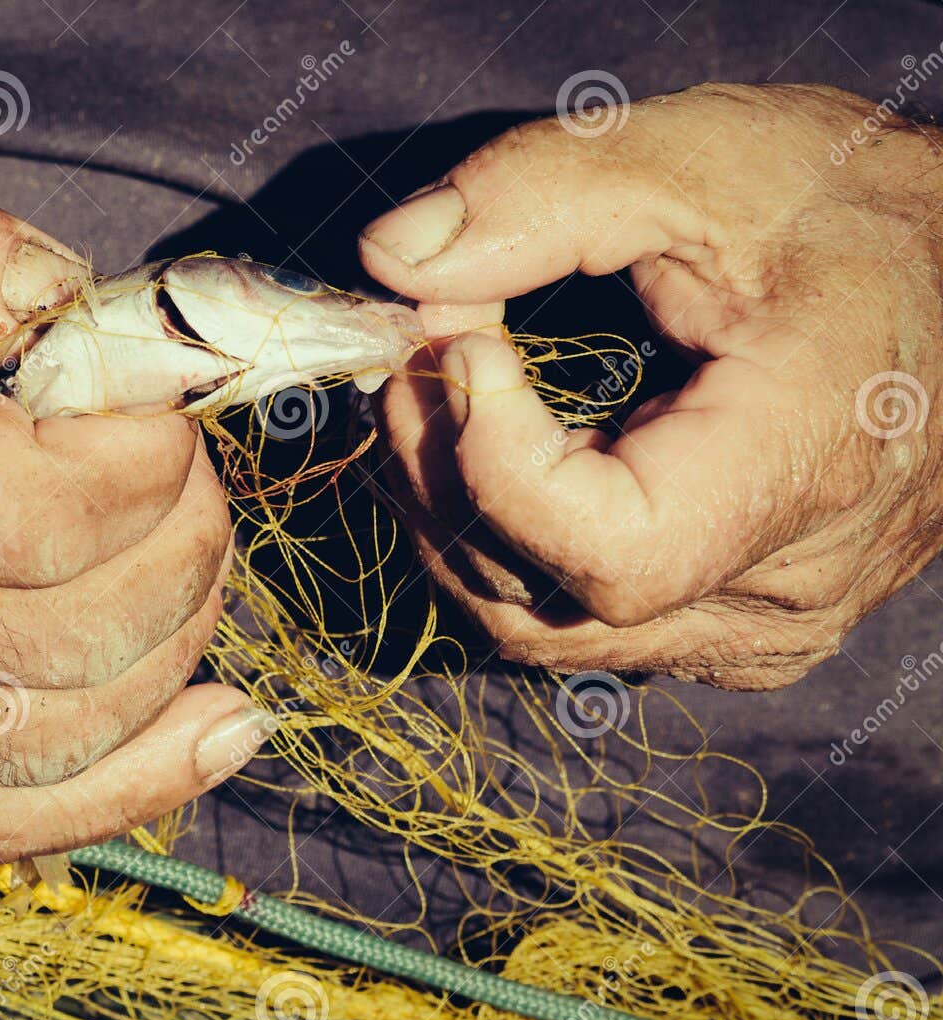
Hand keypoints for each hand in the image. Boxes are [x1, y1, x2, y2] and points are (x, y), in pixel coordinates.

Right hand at [0, 142, 268, 858]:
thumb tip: (87, 318)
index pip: (47, 506)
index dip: (148, 458)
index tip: (151, 406)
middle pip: (73, 633)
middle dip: (183, 551)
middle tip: (184, 481)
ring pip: (52, 739)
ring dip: (172, 661)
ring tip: (195, 578)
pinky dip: (121, 795)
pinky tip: (208, 738)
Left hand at [359, 83, 942, 689]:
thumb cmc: (857, 213)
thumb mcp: (705, 158)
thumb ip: (541, 197)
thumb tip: (391, 261)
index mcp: (808, 465)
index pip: (612, 550)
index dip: (496, 462)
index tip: (459, 340)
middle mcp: (787, 585)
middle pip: (545, 603)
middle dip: (441, 475)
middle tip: (410, 351)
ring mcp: (762, 626)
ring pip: (545, 632)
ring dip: (455, 516)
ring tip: (432, 395)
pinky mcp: (737, 629)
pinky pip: (584, 628)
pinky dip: (507, 549)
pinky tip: (491, 457)